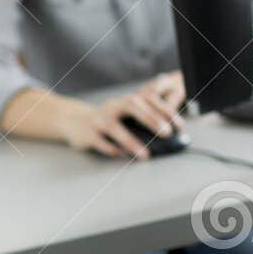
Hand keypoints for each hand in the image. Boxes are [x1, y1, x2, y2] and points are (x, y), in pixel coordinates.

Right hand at [56, 73, 185, 158]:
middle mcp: (113, 107)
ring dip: (131, 141)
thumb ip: (145, 121)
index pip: (148, 99)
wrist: (74, 121)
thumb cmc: (108, 120)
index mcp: (126, 101)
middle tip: (166, 133)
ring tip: (145, 154)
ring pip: (114, 127)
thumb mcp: (126, 115)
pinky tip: (121, 155)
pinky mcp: (87, 134)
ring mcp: (98, 120)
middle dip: (151, 119)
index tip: (178, 125)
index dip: (165, 110)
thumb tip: (170, 135)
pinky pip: (100, 142)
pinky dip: (111, 149)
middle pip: (132, 107)